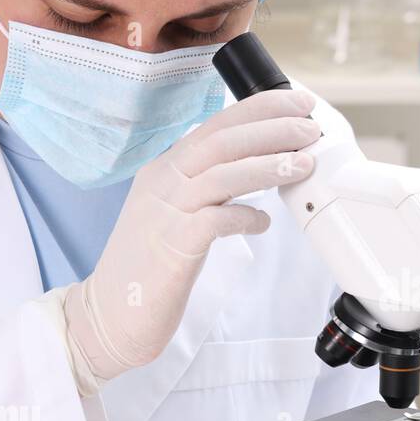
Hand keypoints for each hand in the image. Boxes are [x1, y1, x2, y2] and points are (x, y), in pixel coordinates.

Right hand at [61, 89, 320, 394]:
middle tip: (310, 127)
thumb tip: (256, 168)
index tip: (297, 104)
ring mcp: (165, 213)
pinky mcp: (173, 247)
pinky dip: (246, 217)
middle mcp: (161, 183)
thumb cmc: (148, 270)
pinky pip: (218, 219)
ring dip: (269, 164)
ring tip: (304, 164)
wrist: (110, 316)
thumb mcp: (173, 214)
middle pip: (222, 139)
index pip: (215, 125)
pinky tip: (263, 224)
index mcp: (162, 170)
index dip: (260, 109)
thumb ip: (206, 188)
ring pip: (222, 172)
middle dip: (272, 128)